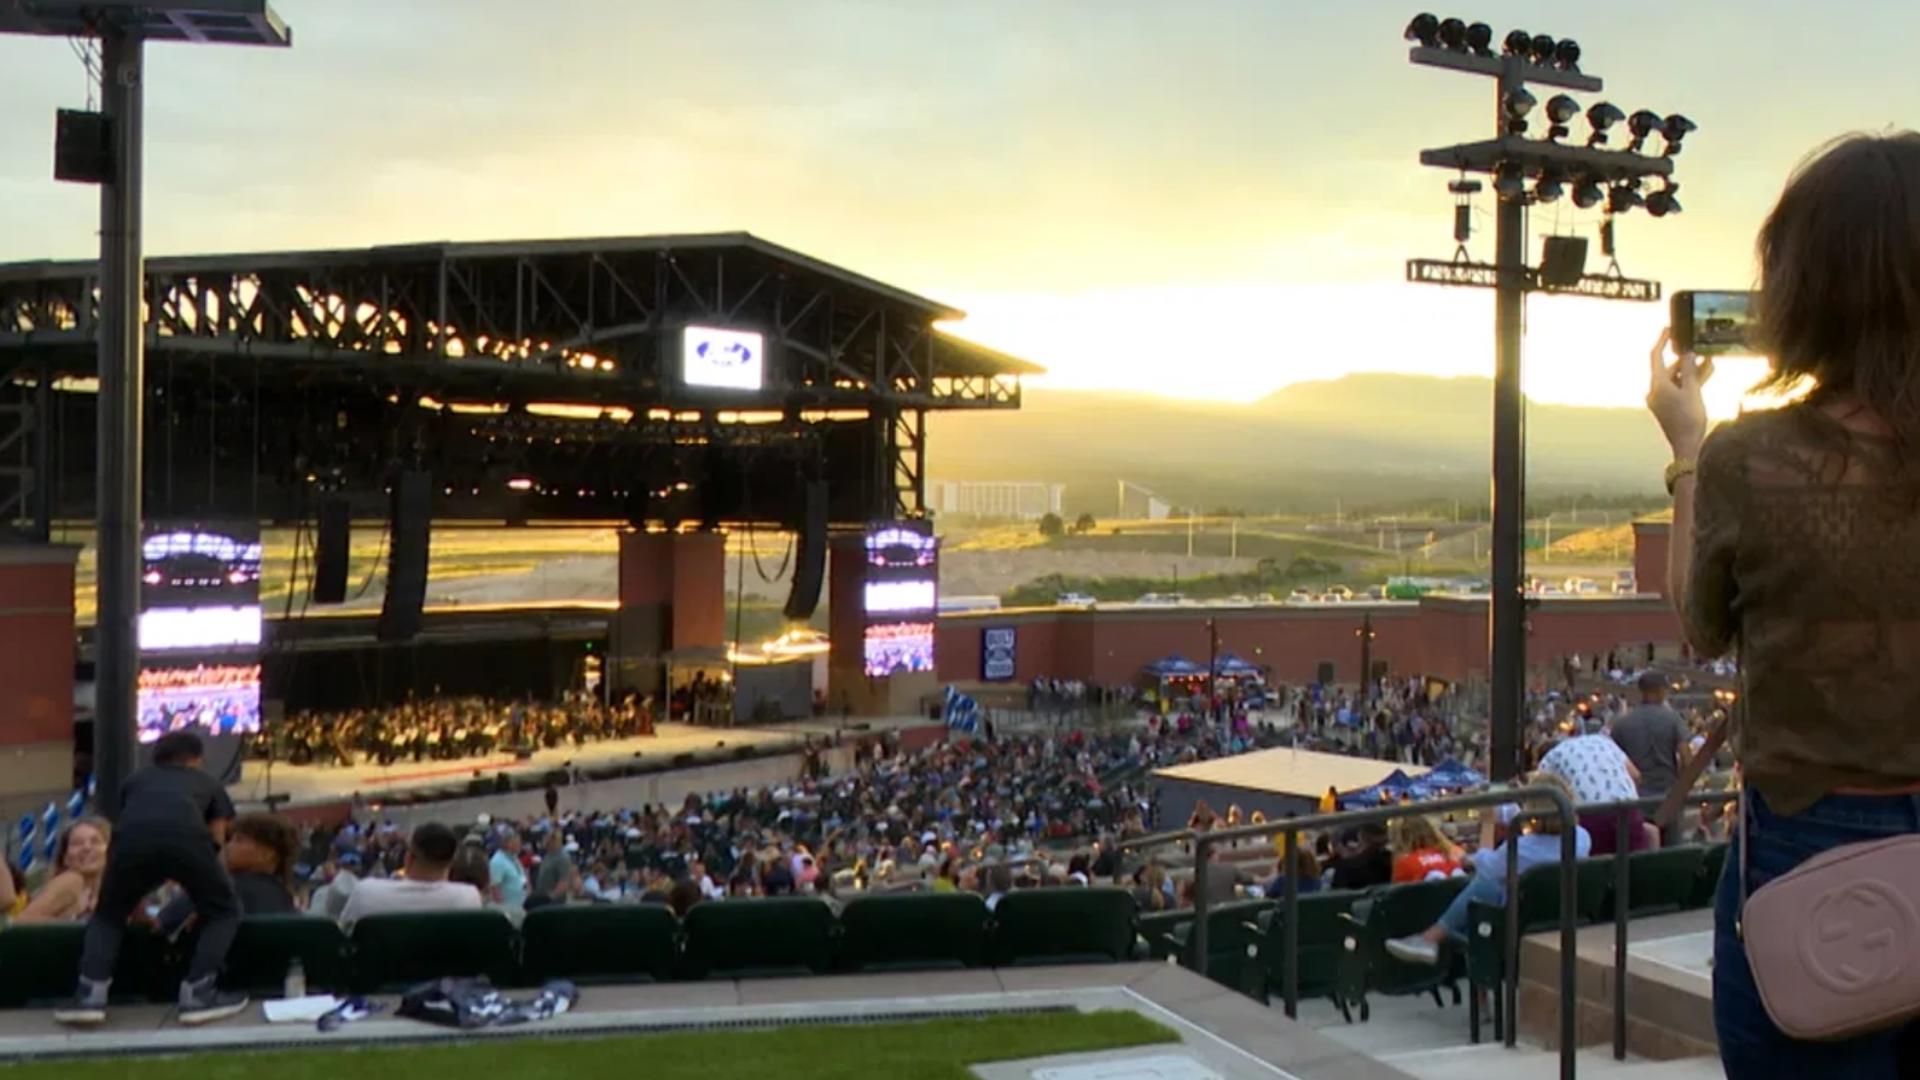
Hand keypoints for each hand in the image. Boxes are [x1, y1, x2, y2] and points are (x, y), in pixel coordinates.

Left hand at [1646, 329, 1713, 454]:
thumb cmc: (1689, 420)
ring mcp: (1661, 399)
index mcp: (1657, 385)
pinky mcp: (1668, 406)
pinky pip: (1679, 388)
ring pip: (1677, 378)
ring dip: (1691, 370)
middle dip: (1686, 358)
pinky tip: (1706, 373)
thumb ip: (1689, 370)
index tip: (1670, 329)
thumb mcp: (1692, 390)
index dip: (1662, 341)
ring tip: (1710, 360)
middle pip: (1670, 368)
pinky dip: (1690, 382)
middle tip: (1700, 347)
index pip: (1656, 356)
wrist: (1687, 446)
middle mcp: (1655, 391)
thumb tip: (1687, 352)